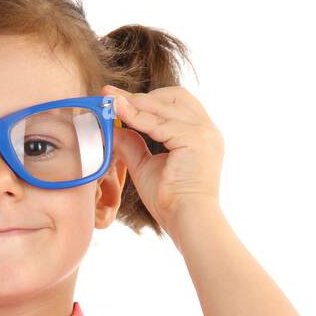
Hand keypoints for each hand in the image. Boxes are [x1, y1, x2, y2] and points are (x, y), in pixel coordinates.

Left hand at [103, 84, 224, 239]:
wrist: (189, 221)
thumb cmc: (171, 202)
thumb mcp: (146, 167)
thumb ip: (132, 146)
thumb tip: (112, 129)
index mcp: (200, 135)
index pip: (174, 105)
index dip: (145, 99)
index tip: (116, 98)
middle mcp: (207, 129)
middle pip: (173, 96)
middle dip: (139, 95)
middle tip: (108, 94)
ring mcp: (204, 132)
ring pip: (164, 106)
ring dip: (134, 102)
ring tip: (108, 100)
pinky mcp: (195, 139)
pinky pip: (160, 122)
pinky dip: (136, 116)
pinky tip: (117, 112)